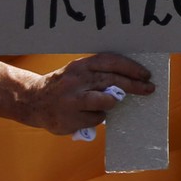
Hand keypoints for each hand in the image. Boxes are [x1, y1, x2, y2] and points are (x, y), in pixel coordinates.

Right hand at [26, 53, 153, 135]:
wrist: (31, 101)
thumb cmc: (64, 86)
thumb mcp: (78, 73)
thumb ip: (99, 74)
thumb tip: (133, 79)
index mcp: (80, 66)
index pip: (111, 62)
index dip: (131, 68)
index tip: (146, 74)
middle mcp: (76, 81)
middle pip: (113, 81)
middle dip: (134, 86)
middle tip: (148, 89)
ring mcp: (72, 100)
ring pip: (106, 102)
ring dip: (111, 103)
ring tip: (107, 103)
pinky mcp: (70, 119)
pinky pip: (96, 119)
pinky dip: (96, 117)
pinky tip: (86, 115)